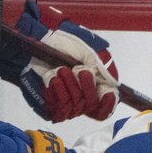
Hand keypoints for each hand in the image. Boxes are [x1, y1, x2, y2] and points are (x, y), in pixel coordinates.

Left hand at [9, 0, 118, 121]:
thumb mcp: (89, 50)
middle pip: (91, 106)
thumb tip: (113, 85)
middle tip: (77, 70)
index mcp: (95, 84)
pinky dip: (56, 94)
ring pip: (74, 108)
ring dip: (68, 87)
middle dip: (85, 88)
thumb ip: (104, 67)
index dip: (107, 104)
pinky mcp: (51, 104)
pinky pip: (58, 110)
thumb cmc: (63, 43)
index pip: (105, 107)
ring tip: (59, 70)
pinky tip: (51, 80)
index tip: (105, 92)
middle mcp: (81, 96)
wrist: (37, 42)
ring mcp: (66, 101)